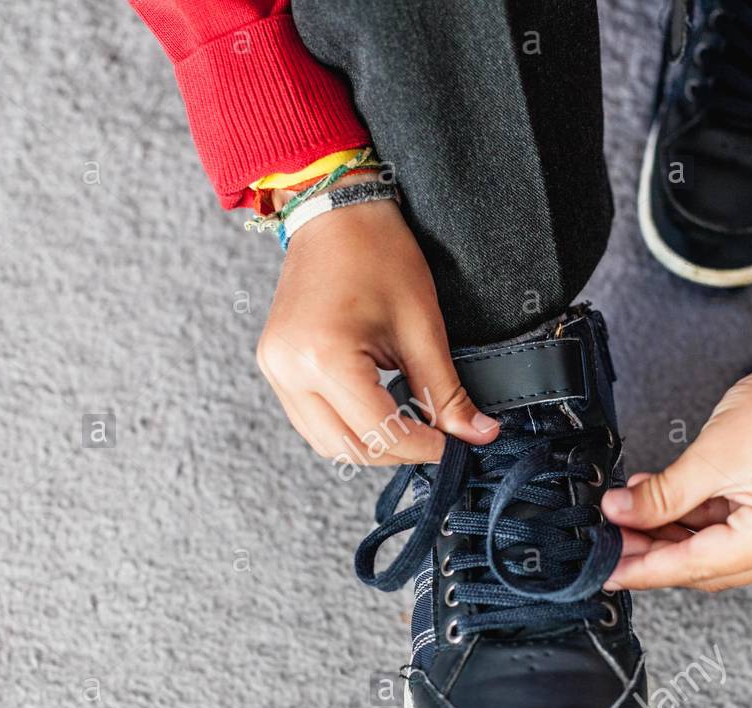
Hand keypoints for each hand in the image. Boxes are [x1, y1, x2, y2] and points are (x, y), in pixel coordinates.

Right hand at [256, 196, 497, 464]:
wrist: (335, 213)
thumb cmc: (379, 255)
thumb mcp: (422, 327)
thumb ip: (446, 392)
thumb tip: (477, 436)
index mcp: (324, 358)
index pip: (380, 431)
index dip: (424, 447)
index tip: (457, 448)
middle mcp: (289, 370)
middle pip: (349, 448)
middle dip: (398, 451)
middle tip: (438, 439)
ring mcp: (274, 370)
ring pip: (327, 442)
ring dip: (371, 444)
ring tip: (410, 426)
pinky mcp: (273, 366)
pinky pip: (311, 421)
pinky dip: (347, 427)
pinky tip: (378, 411)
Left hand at [602, 280, 751, 590]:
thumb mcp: (711, 454)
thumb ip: (661, 495)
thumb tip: (619, 514)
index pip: (698, 565)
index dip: (646, 569)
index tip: (608, 571)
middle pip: (711, 566)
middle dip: (658, 553)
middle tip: (613, 542)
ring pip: (721, 550)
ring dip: (675, 534)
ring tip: (633, 515)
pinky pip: (738, 530)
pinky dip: (700, 519)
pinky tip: (666, 503)